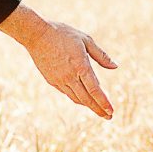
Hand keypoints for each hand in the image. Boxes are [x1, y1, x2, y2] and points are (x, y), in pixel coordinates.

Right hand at [0, 4, 117, 118]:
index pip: (95, 90)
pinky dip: (77, 98)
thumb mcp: (86, 40)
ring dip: (88, 105)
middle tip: (109, 117)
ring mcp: (59, 80)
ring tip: (98, 110)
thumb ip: (101, 56)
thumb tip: (115, 66)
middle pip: (86, 99)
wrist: (36, 35)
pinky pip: (67, 93)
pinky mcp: (52, 80)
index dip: (103, 102)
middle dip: (98, 109)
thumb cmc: (63, 34)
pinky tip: (83, 99)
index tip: (111, 112)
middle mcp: (70, 77)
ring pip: (76, 98)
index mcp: (81, 66)